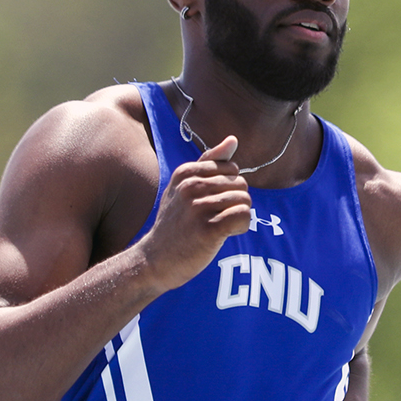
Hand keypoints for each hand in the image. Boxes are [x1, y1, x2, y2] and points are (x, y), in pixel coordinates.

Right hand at [136, 137, 251, 290]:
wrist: (155, 261)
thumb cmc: (175, 224)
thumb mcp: (184, 188)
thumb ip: (210, 162)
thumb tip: (233, 139)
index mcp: (185, 173)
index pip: (231, 168)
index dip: (228, 188)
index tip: (212, 203)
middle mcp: (190, 187)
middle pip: (241, 184)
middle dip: (236, 202)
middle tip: (217, 218)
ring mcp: (198, 207)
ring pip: (245, 200)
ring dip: (239, 216)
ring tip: (220, 227)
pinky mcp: (208, 229)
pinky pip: (243, 216)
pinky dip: (241, 227)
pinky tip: (227, 234)